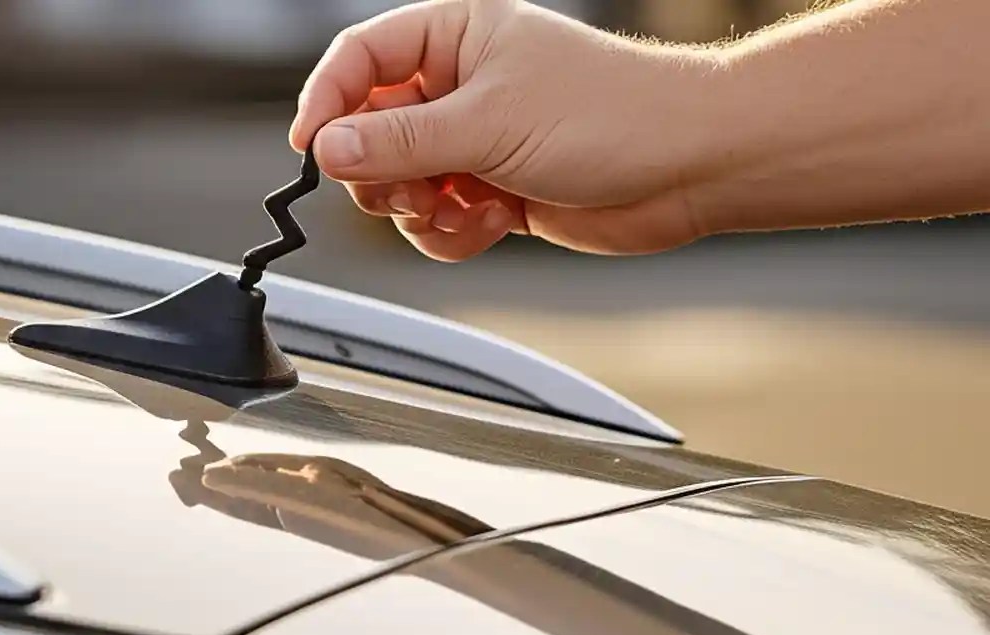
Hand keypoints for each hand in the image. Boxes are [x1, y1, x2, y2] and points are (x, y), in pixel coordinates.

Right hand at [290, 0, 723, 259]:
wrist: (689, 165)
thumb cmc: (611, 113)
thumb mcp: (487, 121)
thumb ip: (399, 141)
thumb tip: (327, 149)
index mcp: (454, 37)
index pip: (360, 61)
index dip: (327, 102)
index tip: (311, 150)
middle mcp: (459, 86)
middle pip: (370, 133)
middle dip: (382, 173)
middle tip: (405, 189)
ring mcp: (476, 142)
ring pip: (401, 186)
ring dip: (421, 209)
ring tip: (461, 205)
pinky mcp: (493, 190)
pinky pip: (438, 220)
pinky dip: (453, 231)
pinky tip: (490, 222)